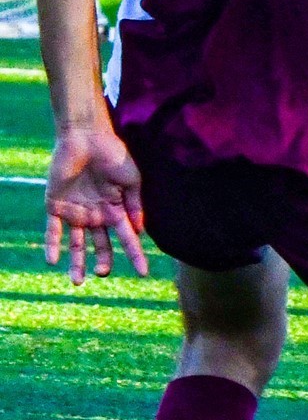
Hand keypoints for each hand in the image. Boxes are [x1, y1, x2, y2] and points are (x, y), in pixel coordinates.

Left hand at [44, 125, 147, 284]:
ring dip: (77, 262)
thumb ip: (135, 205)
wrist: (86, 138)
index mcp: (116, 209)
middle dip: (102, 261)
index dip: (135, 256)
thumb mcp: (132, 180)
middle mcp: (96, 214)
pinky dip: (53, 245)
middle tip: (102, 274)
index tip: (143, 274)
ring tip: (77, 281)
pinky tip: (53, 261)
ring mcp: (75, 212)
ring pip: (76, 244)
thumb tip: (139, 231)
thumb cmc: (114, 155)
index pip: (127, 238)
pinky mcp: (56, 206)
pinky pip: (53, 230)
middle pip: (100, 245)